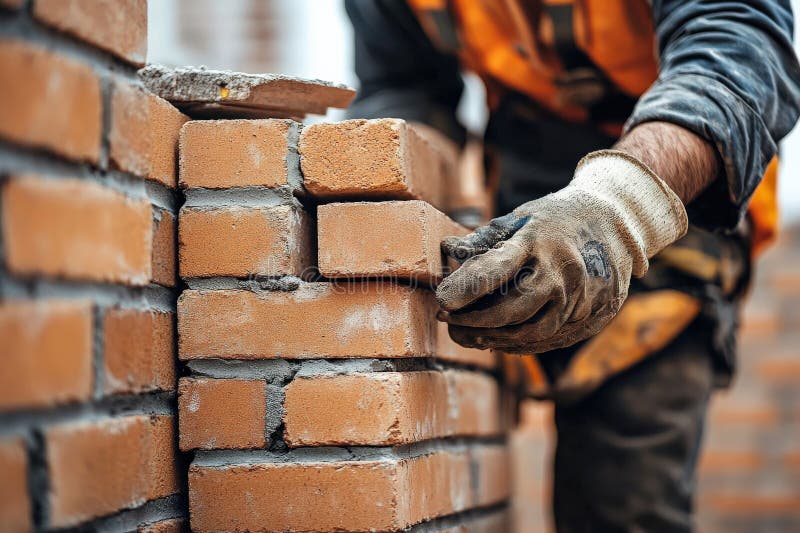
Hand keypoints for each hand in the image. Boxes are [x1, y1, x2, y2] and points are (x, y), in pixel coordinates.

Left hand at [436, 150, 687, 352]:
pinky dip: (520, 344)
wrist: (617, 222)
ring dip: (493, 339)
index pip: (496, 268)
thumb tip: (447, 252)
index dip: (467, 287)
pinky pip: (551, 340)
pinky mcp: (595, 316)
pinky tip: (499, 338)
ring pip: (532, 334)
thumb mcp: (519, 218)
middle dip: (473, 321)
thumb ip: (483, 240)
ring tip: (467, 334)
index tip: (441, 300)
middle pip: (512, 310)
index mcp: (539, 240)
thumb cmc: (555, 220)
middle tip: (446, 320)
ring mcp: (584, 297)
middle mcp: (564, 271)